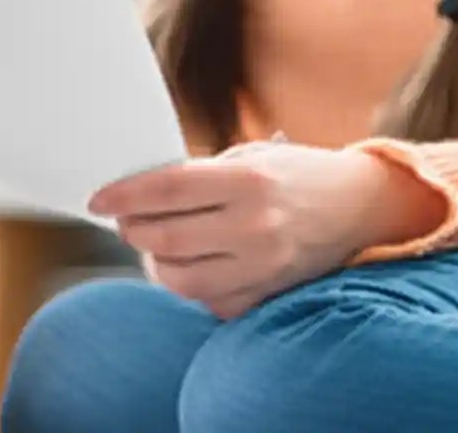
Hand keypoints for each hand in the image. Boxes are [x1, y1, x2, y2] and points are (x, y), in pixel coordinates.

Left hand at [89, 143, 446, 318]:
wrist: (360, 205)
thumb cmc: (294, 174)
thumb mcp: (248, 156)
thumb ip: (196, 176)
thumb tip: (134, 194)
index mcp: (248, 180)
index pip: (165, 191)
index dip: (123, 196)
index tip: (98, 200)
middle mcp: (256, 226)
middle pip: (164, 239)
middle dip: (132, 230)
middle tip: (125, 221)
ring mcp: (264, 266)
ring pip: (181, 279)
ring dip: (154, 263)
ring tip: (153, 244)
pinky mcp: (269, 294)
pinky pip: (210, 301)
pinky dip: (191, 285)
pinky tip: (190, 264)